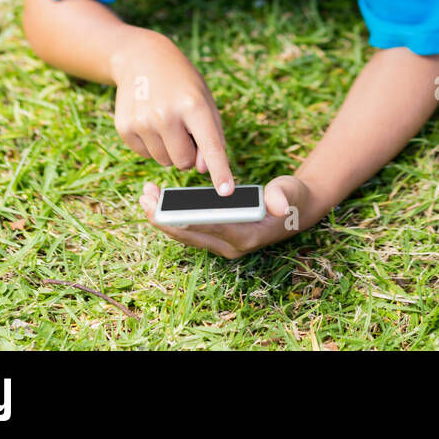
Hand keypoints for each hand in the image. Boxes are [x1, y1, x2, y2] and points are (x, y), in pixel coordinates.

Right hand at [110, 28, 233, 192]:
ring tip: (166, 119)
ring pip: (165, 161)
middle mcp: (166, 114)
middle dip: (188, 153)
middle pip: (184, 162)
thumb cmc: (181, 81)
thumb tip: (202, 170)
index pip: (210, 145)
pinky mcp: (125, 128)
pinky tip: (149, 120)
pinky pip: (145, 155)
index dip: (220, 170)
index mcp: (193, 104)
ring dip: (169, 149)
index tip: (226, 192)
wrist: (141, 57)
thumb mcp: (204, 98)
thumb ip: (211, 134)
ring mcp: (142, 122)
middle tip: (183, 127)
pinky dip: (151, 144)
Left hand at [139, 175, 323, 259]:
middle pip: (191, 235)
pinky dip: (172, 217)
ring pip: (186, 234)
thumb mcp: (289, 192)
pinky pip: (189, 231)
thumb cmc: (291, 199)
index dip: (185, 220)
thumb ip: (281, 196)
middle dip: (165, 218)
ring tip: (145, 196)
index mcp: (247, 235)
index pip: (211, 228)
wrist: (293, 212)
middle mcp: (231, 246)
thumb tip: (276, 204)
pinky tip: (158, 201)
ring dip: (164, 218)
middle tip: (144, 199)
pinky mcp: (217, 238)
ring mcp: (222, 244)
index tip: (163, 211)